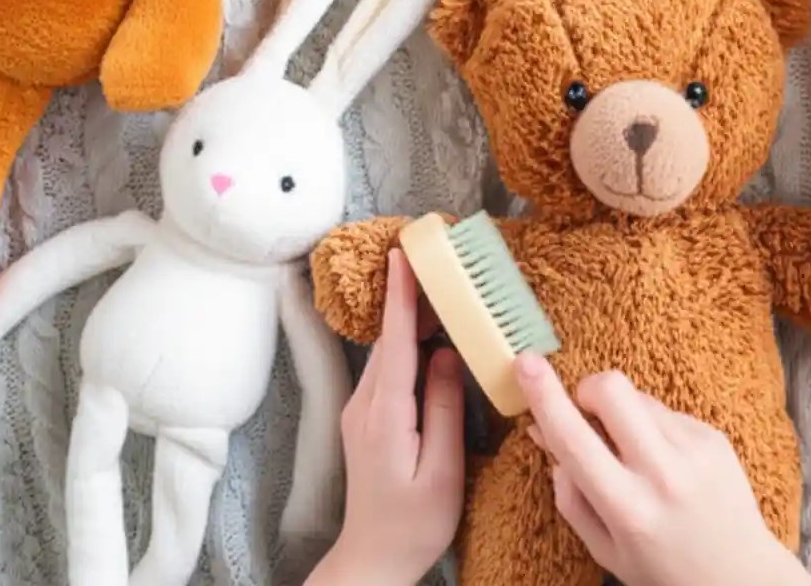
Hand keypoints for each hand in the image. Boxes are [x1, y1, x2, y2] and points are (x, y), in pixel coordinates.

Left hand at [306, 250, 464, 585]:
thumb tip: (448, 355)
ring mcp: (361, 412)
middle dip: (408, 297)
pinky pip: (388, 371)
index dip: (400, 296)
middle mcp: (365, 406)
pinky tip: (427, 337)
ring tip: (437, 288)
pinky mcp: (367, 421)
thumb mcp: (442, 470)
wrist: (373, 558)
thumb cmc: (414, 523)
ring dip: (409, 320)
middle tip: (435, 259)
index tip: (404, 255)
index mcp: (385, 415)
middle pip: (389, 340)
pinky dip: (406, 346)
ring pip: (388, 354)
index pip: (394, 342)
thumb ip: (445, 408)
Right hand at [516, 354, 810, 585]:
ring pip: (639, 396)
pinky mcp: (715, 437)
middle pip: (613, 388)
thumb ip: (569, 496)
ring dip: (622, 414)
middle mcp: (663, 473)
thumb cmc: (665, 571)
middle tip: (587, 417)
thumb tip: (545, 436)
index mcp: (628, 507)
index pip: (575, 438)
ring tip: (634, 455)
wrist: (743, 577)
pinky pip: (666, 411)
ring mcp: (695, 450)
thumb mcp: (606, 550)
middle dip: (587, 389)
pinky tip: (665, 463)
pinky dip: (652, 427)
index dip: (544, 396)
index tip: (526, 363)